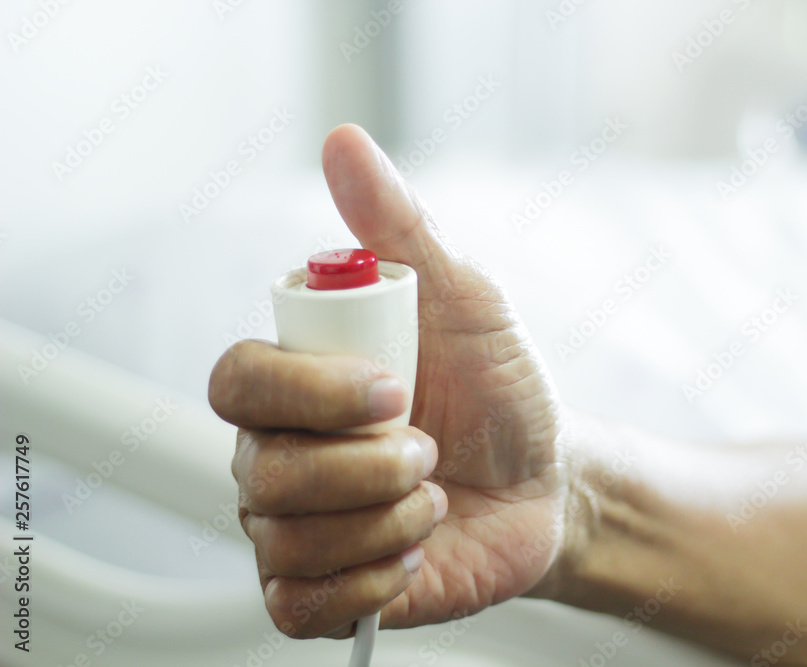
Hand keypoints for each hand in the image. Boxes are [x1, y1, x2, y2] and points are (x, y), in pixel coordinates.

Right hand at [208, 124, 571, 638]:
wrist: (547, 482)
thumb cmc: (501, 390)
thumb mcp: (466, 299)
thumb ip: (400, 228)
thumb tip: (346, 145)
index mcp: (300, 378)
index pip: (238, 381)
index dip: (309, 392)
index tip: (395, 388)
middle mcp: (281, 449)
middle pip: (260, 469)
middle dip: (367, 465)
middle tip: (430, 448)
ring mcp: (298, 522)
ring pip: (288, 538)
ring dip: (387, 519)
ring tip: (433, 497)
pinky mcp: (323, 587)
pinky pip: (302, 603)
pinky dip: (370, 580)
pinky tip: (411, 549)